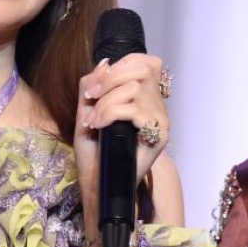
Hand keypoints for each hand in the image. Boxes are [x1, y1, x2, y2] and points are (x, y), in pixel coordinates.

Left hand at [73, 52, 170, 233]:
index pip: (144, 63)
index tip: (94, 88)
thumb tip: (104, 63)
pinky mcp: (158, 136)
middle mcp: (157, 106)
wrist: (98, 183)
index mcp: (144, 97)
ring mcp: (160, 120)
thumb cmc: (94, 150)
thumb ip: (93, 85)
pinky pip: (134, 110)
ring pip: (134, 89)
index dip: (118, 66)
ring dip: (105, 102)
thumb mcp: (87, 110)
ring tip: (92, 120)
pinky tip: (98, 126)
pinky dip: (110, 114)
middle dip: (110, 79)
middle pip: (142, 70)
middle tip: (90, 98)